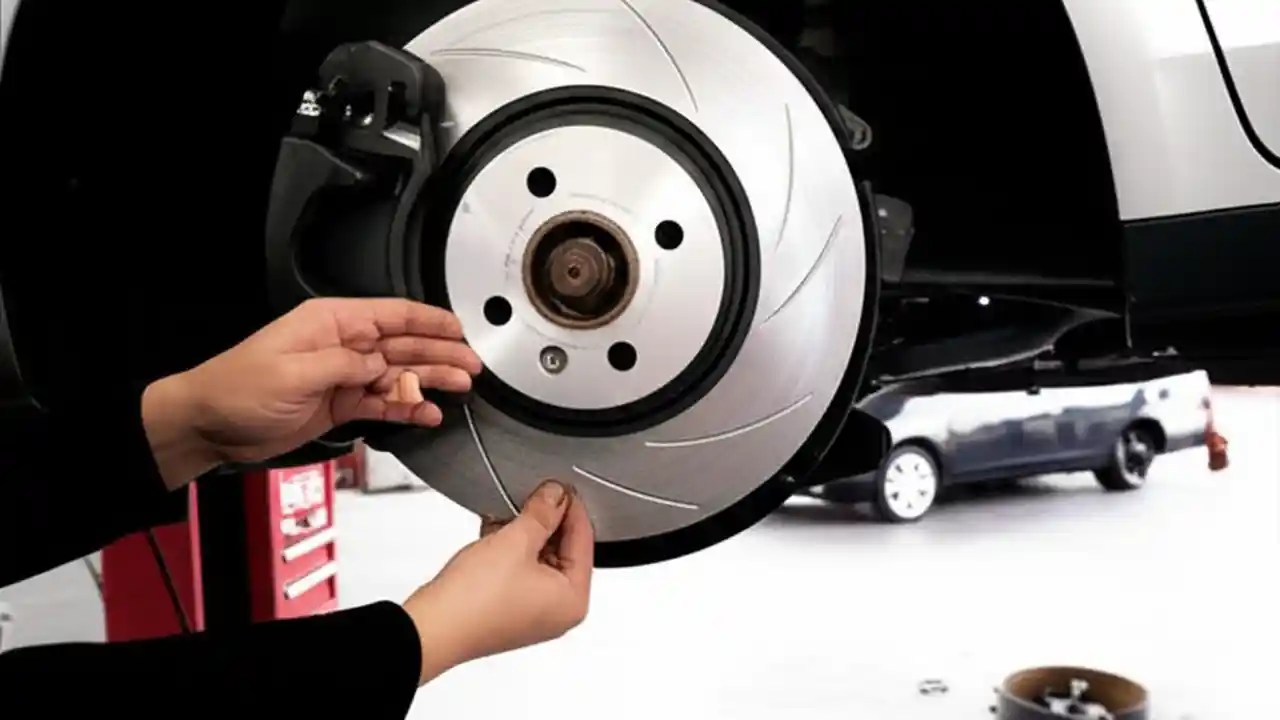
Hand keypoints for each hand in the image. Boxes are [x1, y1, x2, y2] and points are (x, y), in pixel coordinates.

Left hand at [142, 298, 481, 485]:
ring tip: (461, 386)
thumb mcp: (293, 371)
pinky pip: (383, 403)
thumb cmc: (238, 388)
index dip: (429, 321)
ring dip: (430, 380)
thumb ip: (343, 365)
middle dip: (440, 353)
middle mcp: (342, 345)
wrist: (211, 425)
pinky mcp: (340, 403)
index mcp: (330, 323)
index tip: (459, 329)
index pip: (391, 315)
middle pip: (402, 345)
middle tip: (471, 365)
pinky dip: (406, 408)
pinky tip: (428, 412)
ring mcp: (343, 375)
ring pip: (398, 374)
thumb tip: (380, 365)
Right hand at [401, 481, 593, 683]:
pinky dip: (509, 549)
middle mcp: (557, 612)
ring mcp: (531, 612)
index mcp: (573, 601)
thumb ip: (542, 513)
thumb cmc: (474, 600)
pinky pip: (518, 569)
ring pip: (537, 558)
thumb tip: (556, 494)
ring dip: (523, 532)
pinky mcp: (507, 609)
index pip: (584, 541)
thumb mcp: (516, 541)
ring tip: (509, 512)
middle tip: (534, 494)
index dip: (571, 508)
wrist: (432, 628)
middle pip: (562, 550)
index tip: (561, 486)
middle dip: (544, 521)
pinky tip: (495, 529)